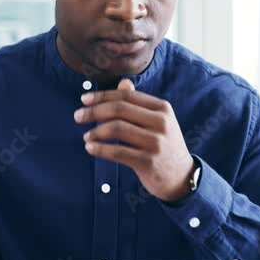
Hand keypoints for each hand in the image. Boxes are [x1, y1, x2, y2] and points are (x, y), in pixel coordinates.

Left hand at [75, 78, 195, 201]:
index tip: (83, 99)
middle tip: (77, 116)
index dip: (102, 95)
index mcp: (161, 108)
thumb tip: (122, 82)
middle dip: (94, 111)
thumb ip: (139, 103)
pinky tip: (90, 147)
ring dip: (96, 131)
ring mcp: (156, 142)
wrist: (181, 177)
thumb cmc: (164, 145)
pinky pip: (118, 151)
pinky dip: (100, 149)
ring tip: (86, 136)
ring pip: (117, 129)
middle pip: (119, 109)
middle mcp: (161, 122)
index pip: (126, 95)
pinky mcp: (149, 161)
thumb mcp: (157, 121)